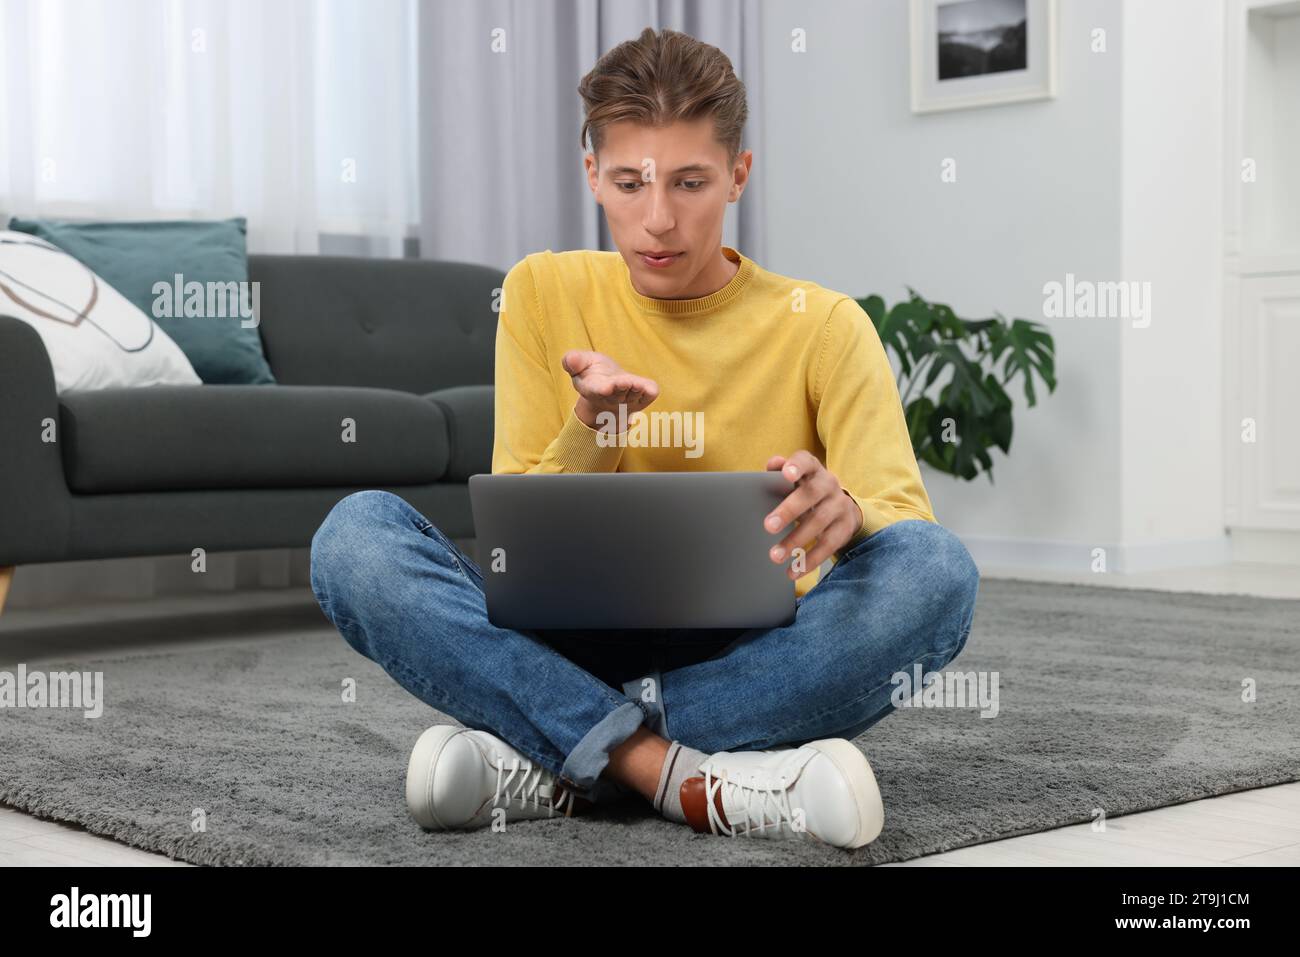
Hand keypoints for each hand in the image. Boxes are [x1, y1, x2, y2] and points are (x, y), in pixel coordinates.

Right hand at [561, 350, 659, 427]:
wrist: (609, 388)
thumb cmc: (593, 373)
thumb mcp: (581, 364)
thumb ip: (574, 361)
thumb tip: (570, 359)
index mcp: (592, 389)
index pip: (596, 391)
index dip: (601, 389)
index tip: (606, 387)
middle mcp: (611, 398)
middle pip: (617, 395)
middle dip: (621, 388)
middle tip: (625, 382)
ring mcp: (628, 400)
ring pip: (633, 395)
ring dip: (636, 390)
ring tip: (637, 384)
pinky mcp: (642, 398)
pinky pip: (648, 396)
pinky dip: (650, 391)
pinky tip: (650, 389)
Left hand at [763, 451, 863, 579]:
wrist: (843, 507)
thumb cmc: (807, 491)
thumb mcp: (797, 480)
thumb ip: (780, 472)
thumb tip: (773, 463)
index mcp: (813, 470)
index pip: (806, 462)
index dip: (797, 466)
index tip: (787, 474)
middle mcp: (829, 485)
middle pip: (811, 495)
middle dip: (789, 511)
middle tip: (768, 526)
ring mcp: (840, 506)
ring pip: (819, 523)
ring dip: (795, 541)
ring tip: (775, 556)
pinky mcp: (845, 528)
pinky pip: (828, 545)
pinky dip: (810, 560)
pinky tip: (793, 570)